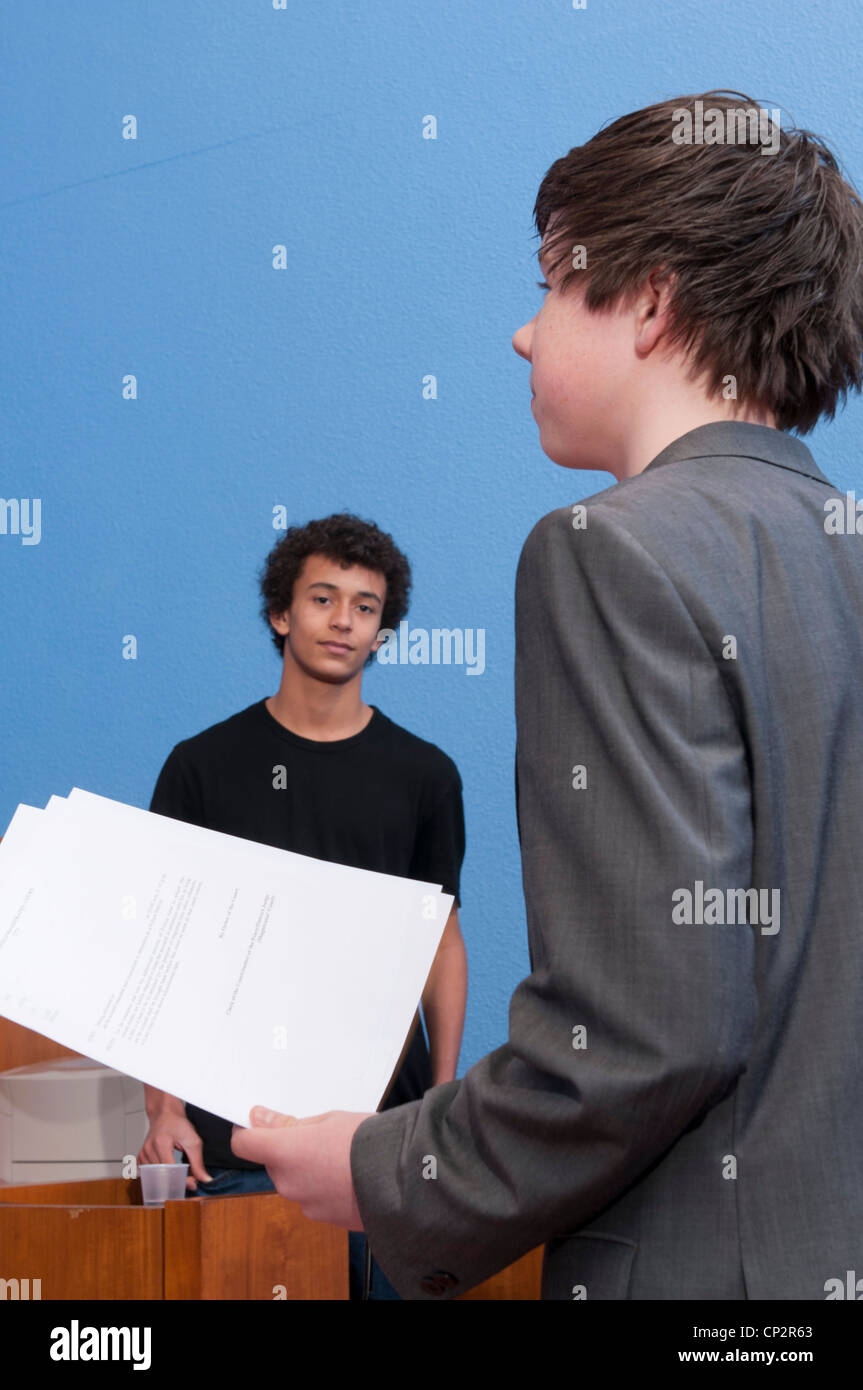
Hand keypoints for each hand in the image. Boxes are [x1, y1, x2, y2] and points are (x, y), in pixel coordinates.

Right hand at [137, 1108, 211, 1190]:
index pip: (170, 1170)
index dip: (183, 1180)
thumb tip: (204, 1179)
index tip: (193, 1183)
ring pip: (156, 1178)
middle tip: (189, 1181)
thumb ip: (197, 1162)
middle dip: (177, 1182)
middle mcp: (148, 1149)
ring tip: (180, 1175)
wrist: (165, 1114)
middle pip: (162, 1176)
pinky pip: (149, 1174)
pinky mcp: (140, 1158)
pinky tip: (168, 1172)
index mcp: (161, 1143)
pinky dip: (160, 1176)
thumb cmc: (177, 1123)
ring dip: (169, 1180)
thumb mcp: (192, 1140)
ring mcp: (143, 1154)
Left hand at [231, 1106, 373, 1228]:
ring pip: (296, 1181)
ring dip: (309, 1169)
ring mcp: (306, 1205)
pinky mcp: (325, 1219)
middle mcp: (288, 1184)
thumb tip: (259, 1118)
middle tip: (320, 1135)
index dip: (247, 1131)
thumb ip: (288, 1124)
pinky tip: (350, 1175)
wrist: (404, 1180)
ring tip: (342, 1156)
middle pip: (274, 1163)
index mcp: (284, 1153)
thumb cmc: (367, 1142)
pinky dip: (325, 1187)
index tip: (257, 1122)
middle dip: (289, 1150)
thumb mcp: (328, 1120)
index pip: (244, 1144)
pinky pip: (315, 1198)